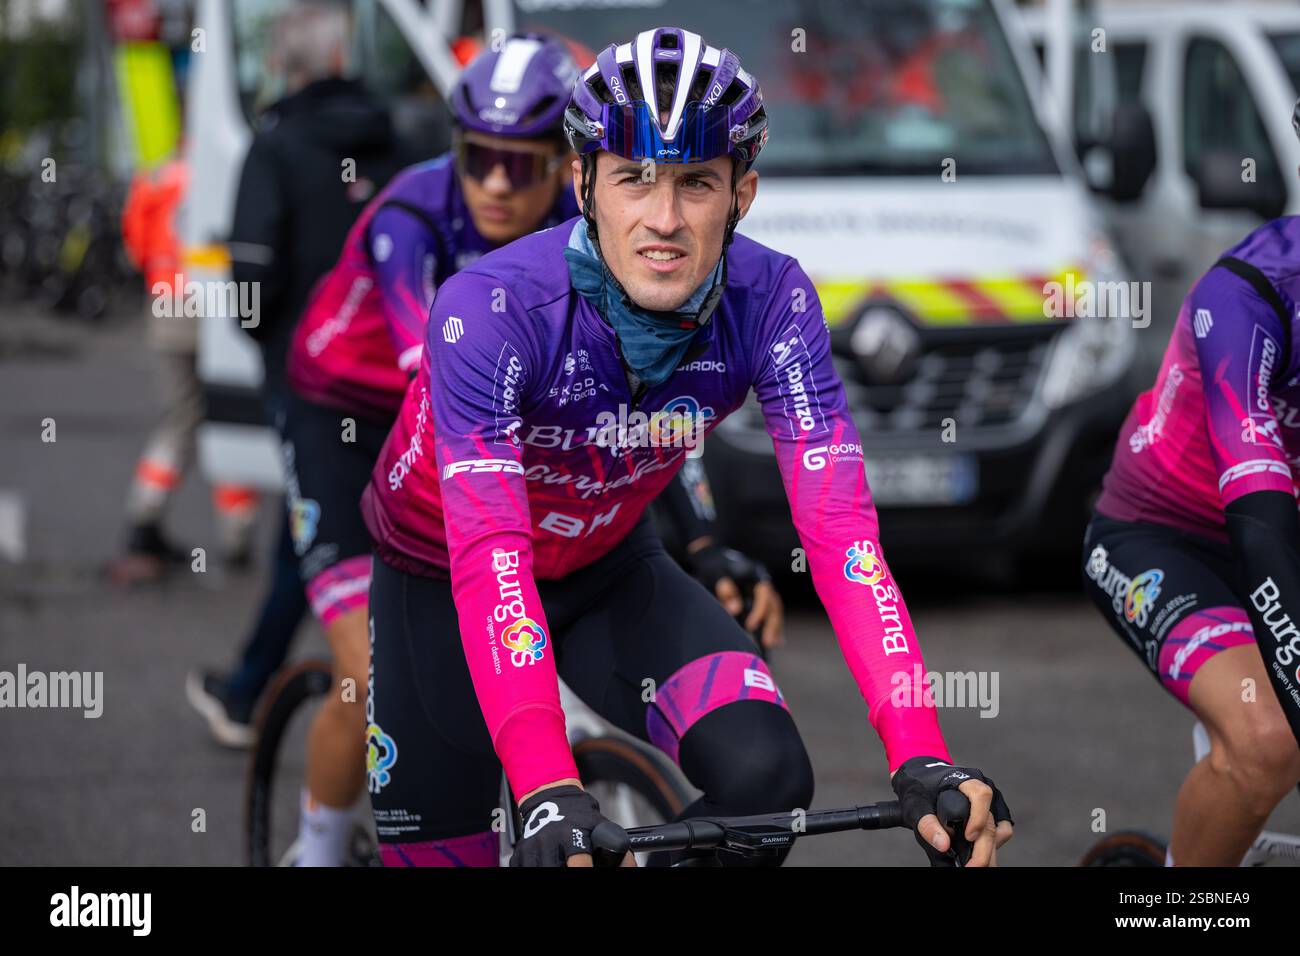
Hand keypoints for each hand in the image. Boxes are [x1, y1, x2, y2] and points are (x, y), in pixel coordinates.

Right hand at [511, 783, 634, 866]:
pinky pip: (525, 869)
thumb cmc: (578, 814)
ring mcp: (533, 847)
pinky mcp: (520, 852)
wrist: (550, 797)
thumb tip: (629, 867)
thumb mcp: (600, 825)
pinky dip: (536, 867)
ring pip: (539, 869)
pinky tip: (546, 862)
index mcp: (573, 834)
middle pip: (555, 869)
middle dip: (564, 868)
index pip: (580, 866)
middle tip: (571, 864)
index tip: (585, 870)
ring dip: (551, 867)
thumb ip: (617, 848)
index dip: (584, 870)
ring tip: (561, 862)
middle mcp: (551, 841)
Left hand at [688, 541, 784, 649]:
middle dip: (772, 624)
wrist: (714, 558)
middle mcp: (763, 580)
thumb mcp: (716, 578)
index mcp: (754, 573)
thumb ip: (725, 592)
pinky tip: (776, 640)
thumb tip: (735, 610)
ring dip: (775, 626)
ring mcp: (765, 587)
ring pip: (776, 608)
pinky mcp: (763, 596)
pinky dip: (774, 624)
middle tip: (766, 642)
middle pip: (774, 603)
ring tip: (772, 644)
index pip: (764, 593)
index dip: (760, 610)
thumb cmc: (714, 569)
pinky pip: (773, 611)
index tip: (750, 626)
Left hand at [890, 756, 1013, 866]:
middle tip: (971, 866)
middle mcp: (982, 791)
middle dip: (983, 850)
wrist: (921, 781)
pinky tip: (976, 853)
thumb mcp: (916, 804)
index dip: (978, 818)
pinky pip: (1000, 833)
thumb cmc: (919, 788)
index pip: (981, 795)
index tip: (968, 837)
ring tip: (973, 864)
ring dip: (989, 851)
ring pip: (998, 831)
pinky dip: (991, 845)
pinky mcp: (991, 814)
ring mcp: (989, 802)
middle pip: (990, 821)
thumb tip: (943, 845)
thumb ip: (927, 823)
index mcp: (965, 780)